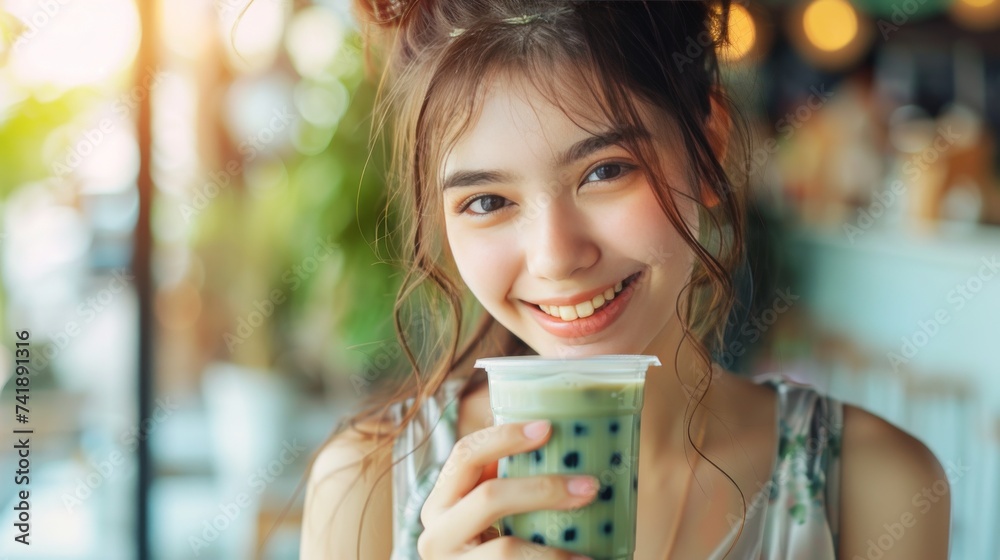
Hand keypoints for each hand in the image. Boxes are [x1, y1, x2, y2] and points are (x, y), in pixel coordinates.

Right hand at [417, 420, 597, 558]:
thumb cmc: (489, 543)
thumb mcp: (485, 512)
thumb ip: (505, 482)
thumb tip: (560, 442)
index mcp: (441, 501)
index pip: (465, 454)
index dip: (504, 437)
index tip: (549, 427)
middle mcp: (435, 533)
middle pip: (489, 497)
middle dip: (543, 489)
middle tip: (590, 487)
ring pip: (505, 550)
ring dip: (554, 552)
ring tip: (590, 554)